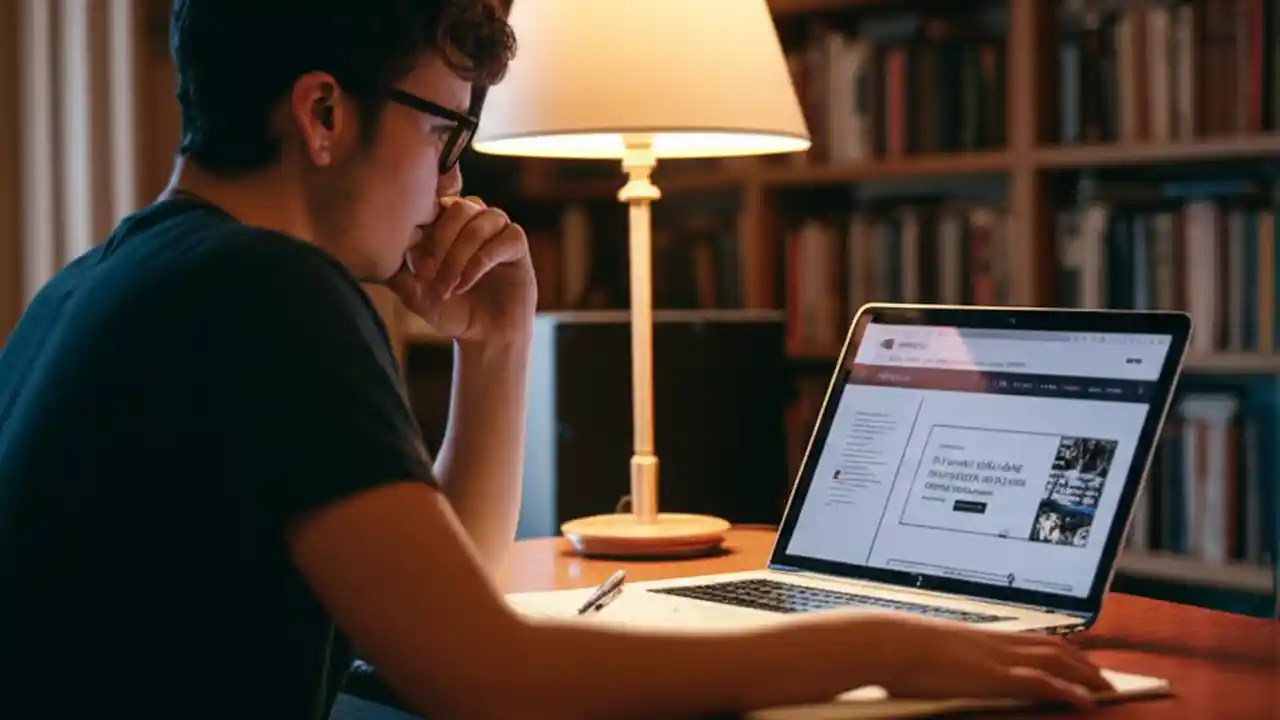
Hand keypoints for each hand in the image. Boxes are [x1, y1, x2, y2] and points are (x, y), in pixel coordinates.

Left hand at [388, 196, 535, 343]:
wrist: (484, 337)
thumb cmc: (450, 311)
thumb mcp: (416, 295)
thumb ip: (399, 274)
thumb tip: (378, 254)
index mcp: (447, 222)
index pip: (435, 202)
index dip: (425, 221)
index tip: (416, 255)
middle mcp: (473, 219)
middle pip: (458, 207)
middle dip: (441, 242)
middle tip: (429, 274)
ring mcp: (497, 229)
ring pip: (480, 221)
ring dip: (460, 254)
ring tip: (449, 286)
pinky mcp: (517, 245)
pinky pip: (504, 238)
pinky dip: (481, 261)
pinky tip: (466, 283)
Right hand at [866, 616, 1109, 709]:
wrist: (886, 643)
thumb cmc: (893, 650)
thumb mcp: (921, 654)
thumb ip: (937, 660)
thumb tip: (930, 671)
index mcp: (978, 637)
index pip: (1028, 638)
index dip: (1056, 648)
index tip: (1074, 657)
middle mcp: (993, 642)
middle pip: (1050, 646)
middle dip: (1080, 662)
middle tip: (1102, 677)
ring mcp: (996, 658)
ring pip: (1055, 660)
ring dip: (1085, 674)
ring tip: (1106, 689)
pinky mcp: (995, 676)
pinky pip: (1043, 683)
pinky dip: (1069, 691)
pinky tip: (1087, 702)